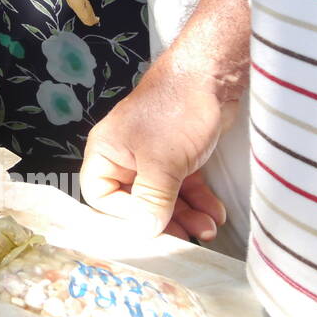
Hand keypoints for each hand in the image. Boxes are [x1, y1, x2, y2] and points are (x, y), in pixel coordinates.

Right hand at [80, 53, 229, 240]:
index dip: (125, 214)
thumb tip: (145, 232)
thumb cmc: (175, 111)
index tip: (153, 224)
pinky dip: (197, 200)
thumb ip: (151, 200)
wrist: (212, 77)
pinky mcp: (177, 155)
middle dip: (164, 220)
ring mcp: (152, 156)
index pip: (102, 196)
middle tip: (187, 239)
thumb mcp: (161, 163)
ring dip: (185, 214)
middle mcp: (125, 156)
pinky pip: (182, 186)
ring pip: (163, 196)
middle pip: (136, 200)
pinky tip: (214, 212)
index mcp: (106, 152)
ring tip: (209, 228)